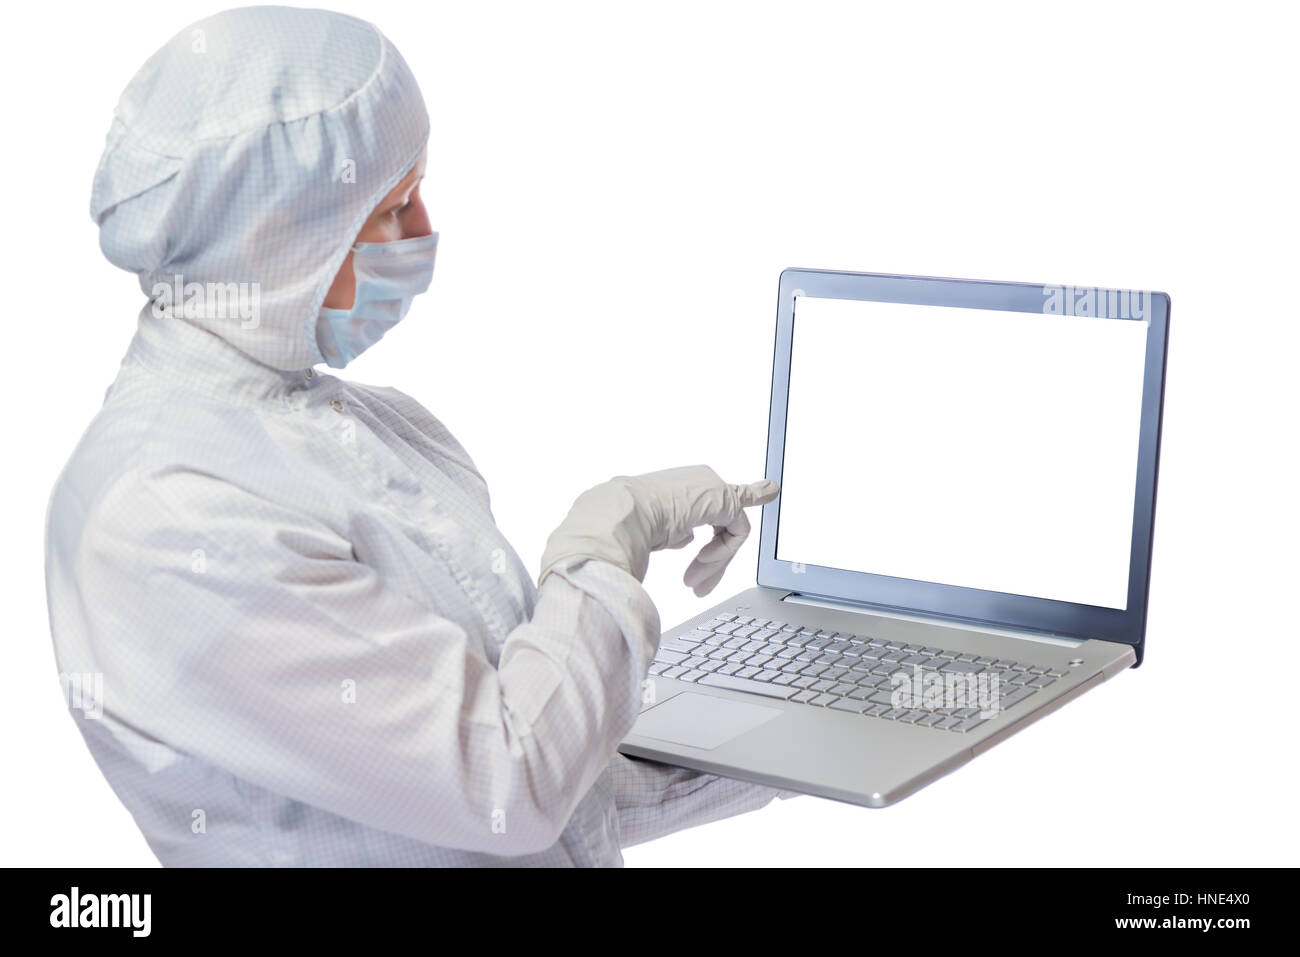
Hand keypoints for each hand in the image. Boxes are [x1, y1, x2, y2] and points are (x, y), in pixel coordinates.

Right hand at [539, 465, 779, 595]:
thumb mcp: (648, 532)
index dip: (748, 492)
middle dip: (714, 559)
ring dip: (713, 563)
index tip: (772, 488)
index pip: (714, 493)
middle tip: (695, 587)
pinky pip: (736, 533)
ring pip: (729, 530)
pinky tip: (697, 568)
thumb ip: (674, 533)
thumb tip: (688, 538)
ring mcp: (710, 485)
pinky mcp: (722, 496)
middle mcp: (696, 481)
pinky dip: (720, 556)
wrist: (613, 517)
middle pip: (722, 521)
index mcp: (675, 486)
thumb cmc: (618, 529)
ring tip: (691, 584)